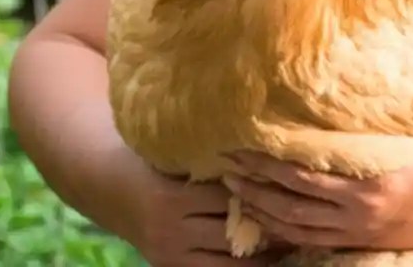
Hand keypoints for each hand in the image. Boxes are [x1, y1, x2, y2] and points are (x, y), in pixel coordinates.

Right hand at [108, 143, 293, 265]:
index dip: (261, 195)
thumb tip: (264, 159)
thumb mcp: (178, 156)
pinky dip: (239, 266)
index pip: (229, 200)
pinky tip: (265, 257)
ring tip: (291, 243)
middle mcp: (170, 233)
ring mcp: (169, 256)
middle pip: (231, 235)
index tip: (292, 192)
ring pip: (227, 264)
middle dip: (267, 229)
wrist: (111, 188)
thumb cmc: (151, 161)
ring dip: (261, 256)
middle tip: (301, 220)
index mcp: (172, 200)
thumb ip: (213, 163)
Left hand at [222, 143, 412, 253]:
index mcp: (369, 172)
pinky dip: (279, 227)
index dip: (269, 153)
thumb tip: (333, 95)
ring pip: (293, 219)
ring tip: (233, 185)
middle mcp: (358, 204)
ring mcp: (356, 227)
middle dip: (253, 177)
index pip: (304, 164)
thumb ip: (368, 125)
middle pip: (290, 193)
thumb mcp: (406, 134)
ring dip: (258, 203)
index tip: (243, 135)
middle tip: (224, 158)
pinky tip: (262, 215)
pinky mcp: (359, 240)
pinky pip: (308, 237)